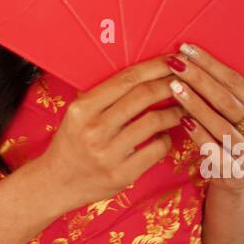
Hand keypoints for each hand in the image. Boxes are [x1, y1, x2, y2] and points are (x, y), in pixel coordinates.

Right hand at [32, 56, 183, 215]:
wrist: (58, 182)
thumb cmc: (72, 142)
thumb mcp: (79, 113)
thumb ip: (106, 96)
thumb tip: (147, 74)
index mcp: (83, 108)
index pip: (127, 79)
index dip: (155, 67)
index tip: (173, 61)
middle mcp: (94, 129)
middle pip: (144, 96)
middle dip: (170, 84)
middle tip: (185, 81)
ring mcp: (108, 154)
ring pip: (154, 121)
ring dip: (175, 111)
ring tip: (182, 108)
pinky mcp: (122, 175)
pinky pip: (157, 149)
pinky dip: (166, 139)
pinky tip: (164, 135)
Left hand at [165, 43, 243, 194]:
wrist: (239, 180)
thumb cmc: (233, 135)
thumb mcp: (240, 114)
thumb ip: (228, 91)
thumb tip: (193, 55)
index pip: (237, 82)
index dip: (210, 64)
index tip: (186, 49)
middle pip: (227, 101)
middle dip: (199, 79)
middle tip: (175, 63)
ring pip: (221, 125)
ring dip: (195, 104)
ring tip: (173, 86)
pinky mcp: (237, 174)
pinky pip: (215, 151)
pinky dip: (198, 135)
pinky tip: (182, 120)